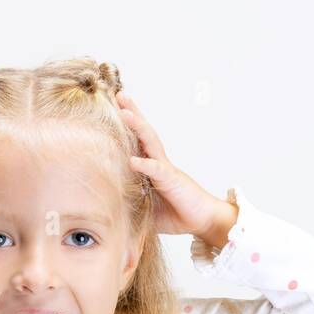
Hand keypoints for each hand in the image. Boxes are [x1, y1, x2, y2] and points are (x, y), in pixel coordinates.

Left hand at [115, 91, 235, 245]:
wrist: (204, 219)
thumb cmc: (176, 213)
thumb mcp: (147, 209)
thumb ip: (131, 203)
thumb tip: (110, 207)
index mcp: (152, 167)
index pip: (137, 142)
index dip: (126, 126)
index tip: (113, 108)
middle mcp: (159, 163)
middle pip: (144, 133)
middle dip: (132, 113)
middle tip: (119, 95)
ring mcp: (166, 170)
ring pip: (151, 142)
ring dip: (137, 127)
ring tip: (124, 112)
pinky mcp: (172, 181)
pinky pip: (157, 171)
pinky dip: (145, 165)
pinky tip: (133, 160)